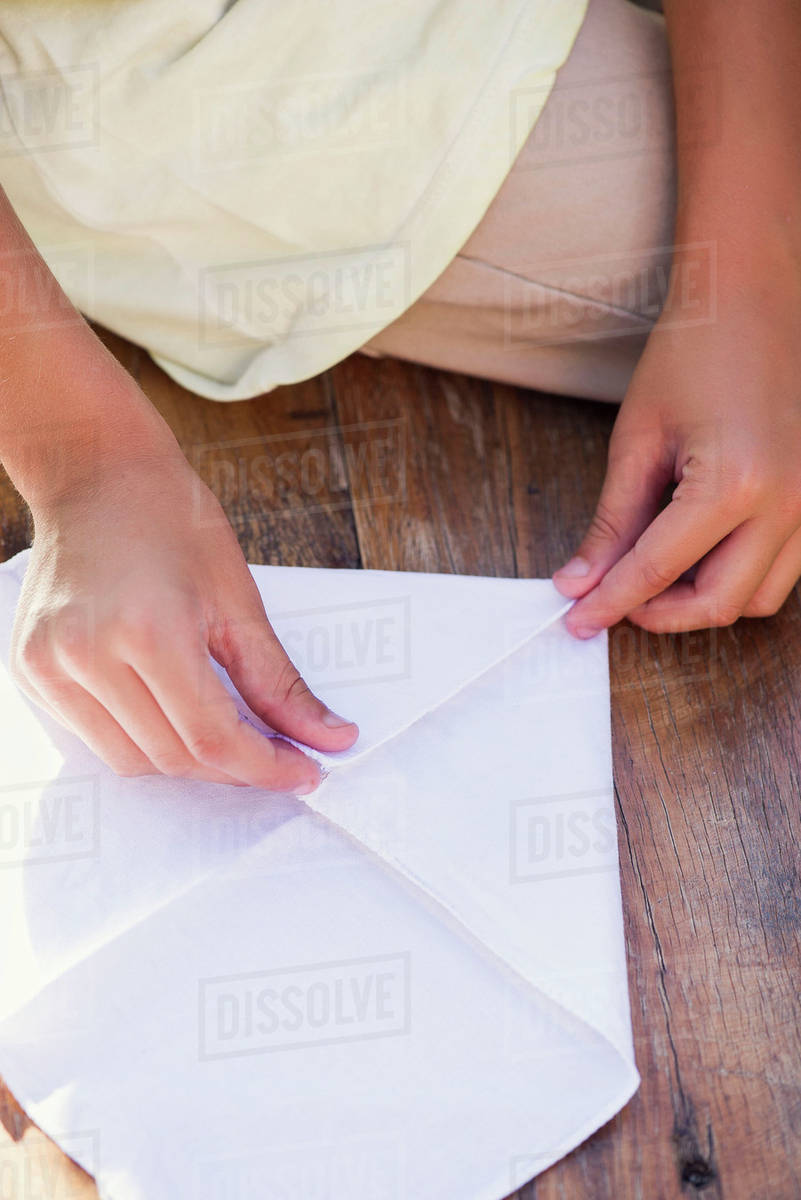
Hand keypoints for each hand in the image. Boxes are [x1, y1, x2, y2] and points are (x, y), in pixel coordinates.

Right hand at [11, 442, 357, 789]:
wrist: (95, 473)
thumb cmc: (171, 518)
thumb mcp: (238, 598)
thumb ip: (278, 682)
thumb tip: (330, 739)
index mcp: (147, 631)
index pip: (212, 738)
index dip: (265, 767)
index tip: (304, 771)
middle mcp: (87, 655)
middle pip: (173, 757)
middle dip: (233, 767)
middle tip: (276, 752)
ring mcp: (49, 666)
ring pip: (132, 760)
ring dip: (187, 760)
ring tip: (224, 731)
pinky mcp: (31, 670)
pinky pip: (95, 737)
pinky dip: (142, 739)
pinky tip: (171, 712)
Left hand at [552, 273, 800, 635]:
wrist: (750, 297)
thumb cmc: (692, 352)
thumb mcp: (637, 441)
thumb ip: (611, 522)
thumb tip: (581, 582)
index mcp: (735, 484)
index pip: (659, 571)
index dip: (610, 603)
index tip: (577, 620)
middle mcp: (787, 502)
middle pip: (719, 604)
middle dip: (658, 614)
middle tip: (611, 598)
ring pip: (759, 598)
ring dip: (702, 600)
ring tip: (653, 573)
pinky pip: (783, 569)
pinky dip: (738, 577)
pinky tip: (697, 553)